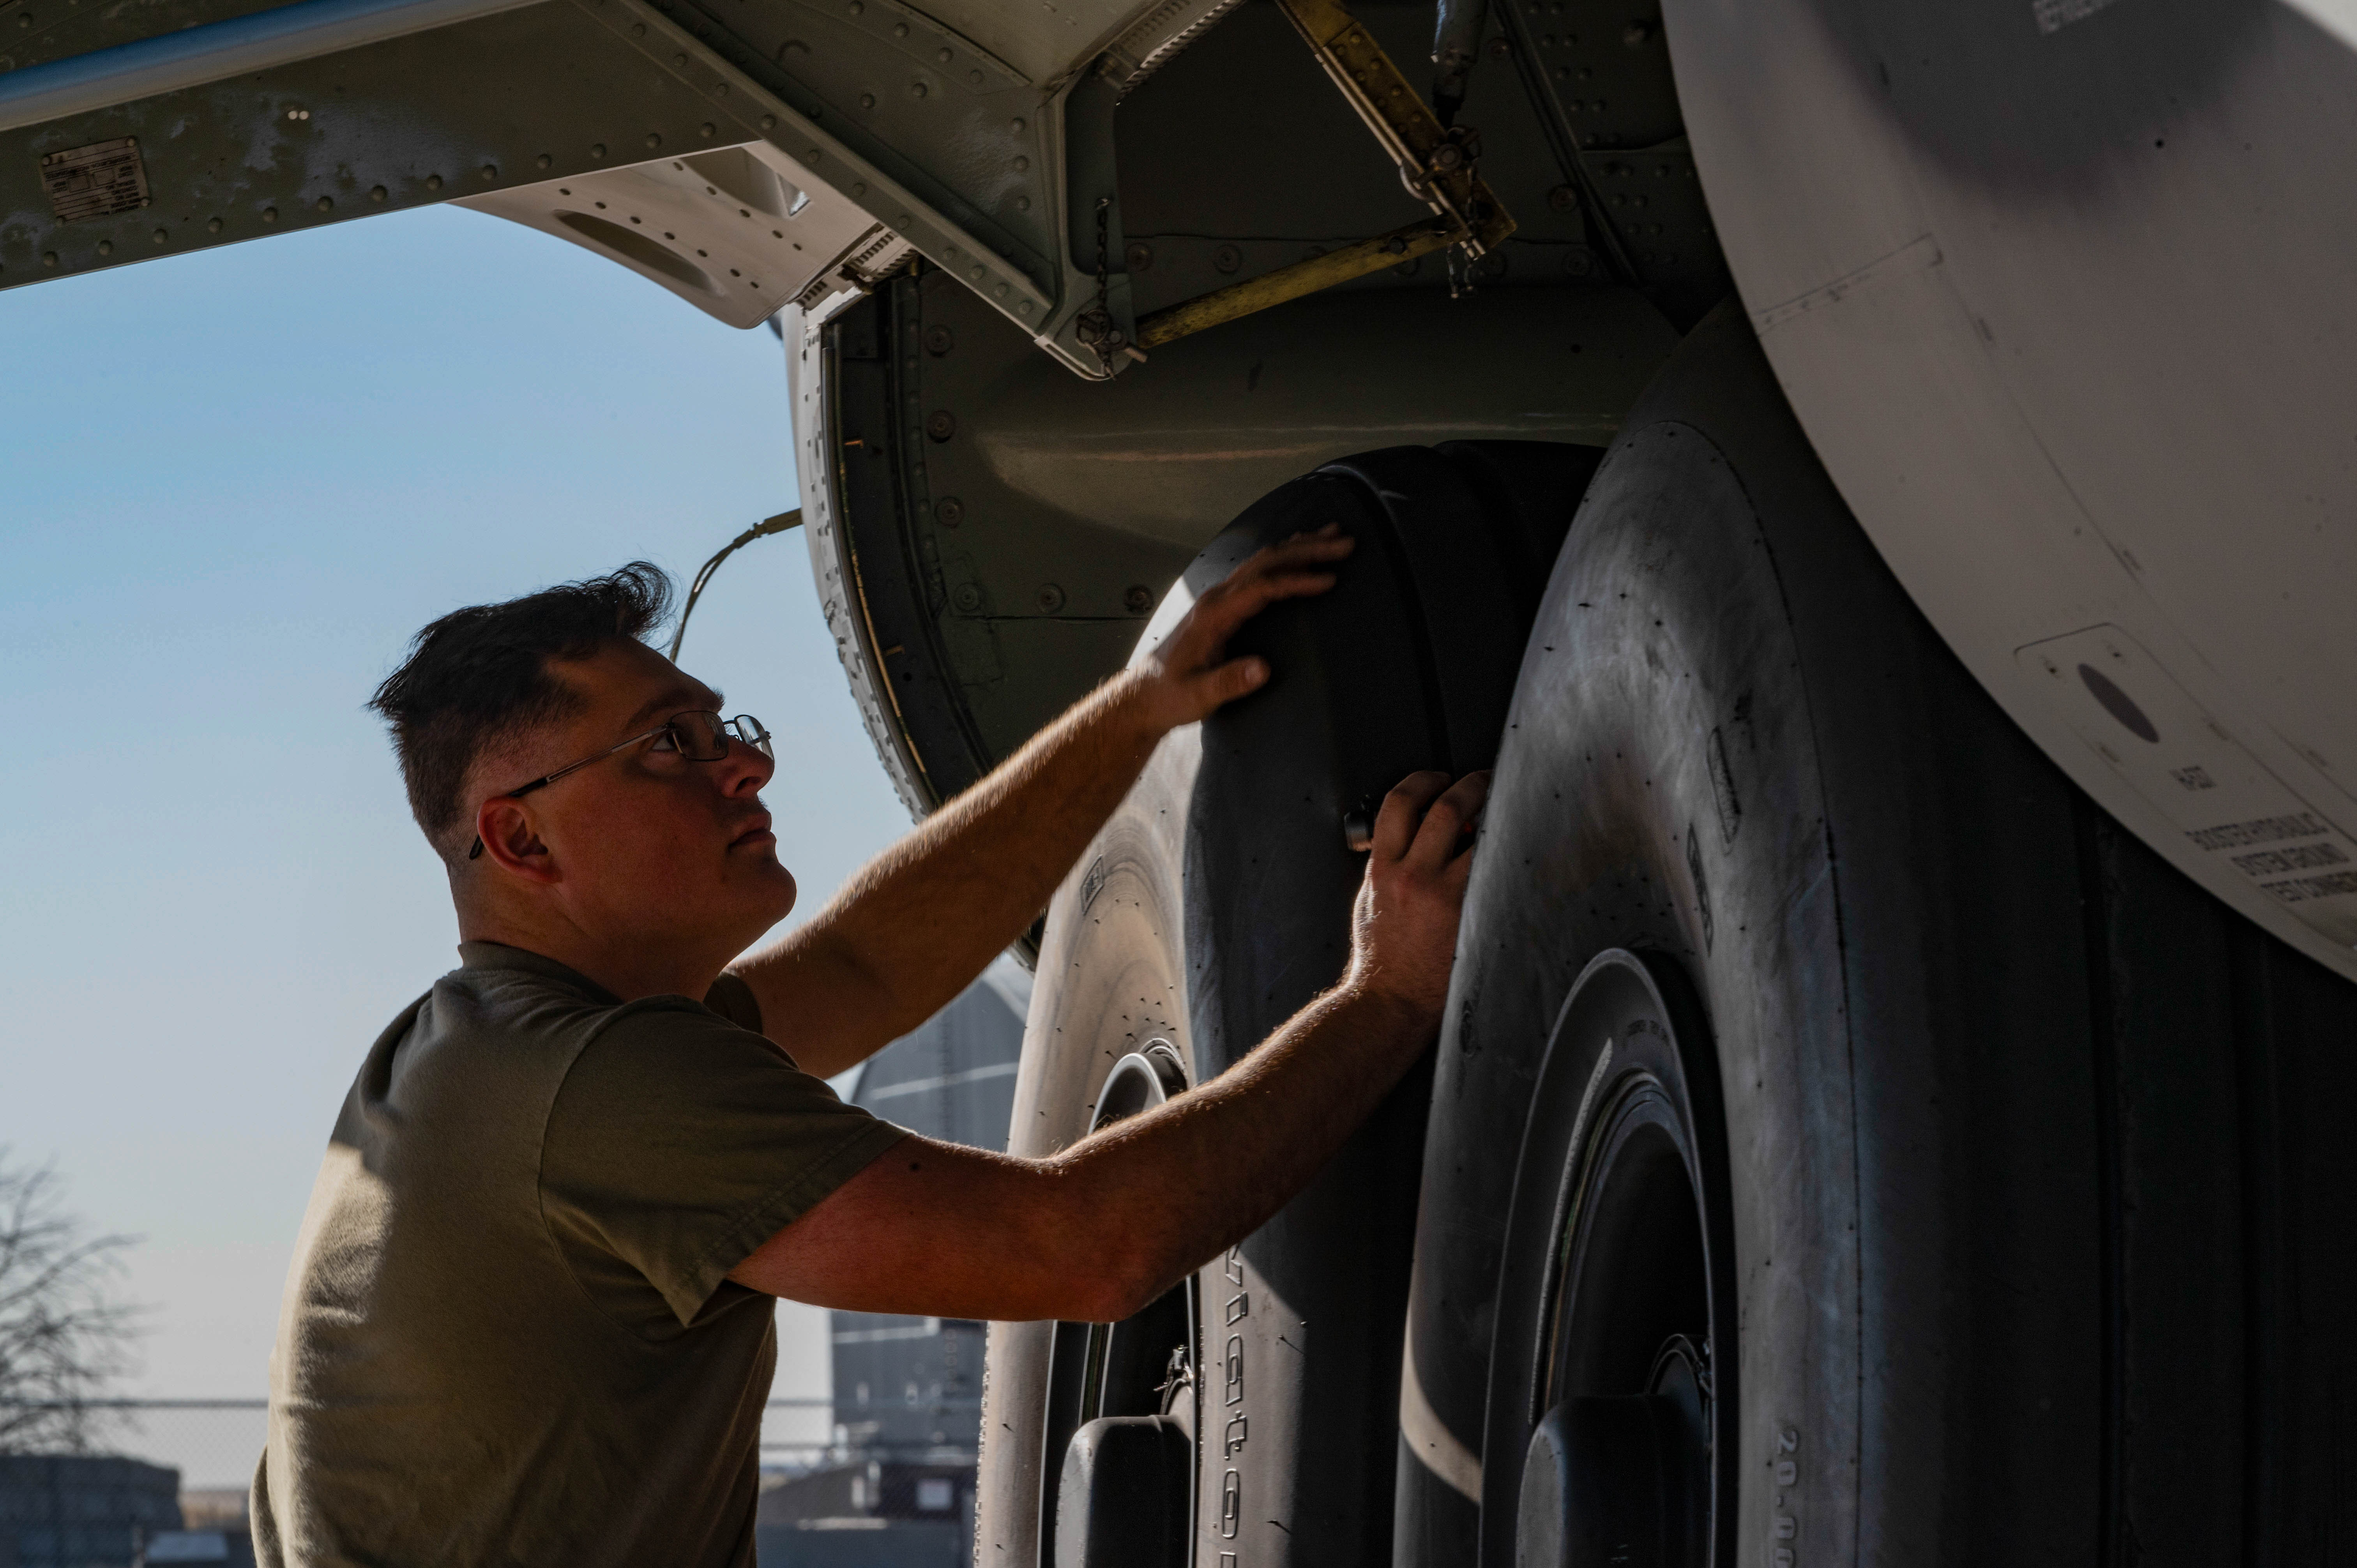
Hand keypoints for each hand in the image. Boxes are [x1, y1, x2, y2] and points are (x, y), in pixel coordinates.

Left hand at [1126, 525, 1355, 731]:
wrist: (1143, 695)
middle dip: (1307, 550)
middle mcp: (1216, 598)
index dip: (1296, 581)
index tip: (1329, 580)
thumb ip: (1229, 683)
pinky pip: (1257, 571)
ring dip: (1298, 547)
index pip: (1262, 587)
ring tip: (1331, 535)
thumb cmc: (1169, 696)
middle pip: (1266, 562)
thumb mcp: (1198, 696)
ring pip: (1262, 561)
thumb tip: (1264, 669)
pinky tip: (1299, 550)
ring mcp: (1218, 598)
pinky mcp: (1222, 604)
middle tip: (1344, 543)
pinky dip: (1283, 557)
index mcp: (1212, 615)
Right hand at [1343, 770, 1489, 1019]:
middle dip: (1470, 785)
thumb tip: (1411, 833)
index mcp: (1383, 868)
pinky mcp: (1472, 916)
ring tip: (1505, 812)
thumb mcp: (1369, 898)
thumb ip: (1387, 862)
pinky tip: (1515, 852)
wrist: (1392, 1000)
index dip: (1423, 780)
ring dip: (1496, 816)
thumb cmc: (1382, 955)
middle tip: (1483, 781)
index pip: (1400, 803)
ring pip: (1480, 836)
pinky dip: (1507, 856)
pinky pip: (1496, 874)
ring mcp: (1446, 897)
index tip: (1438, 777)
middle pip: (1446, 808)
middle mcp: (1414, 877)